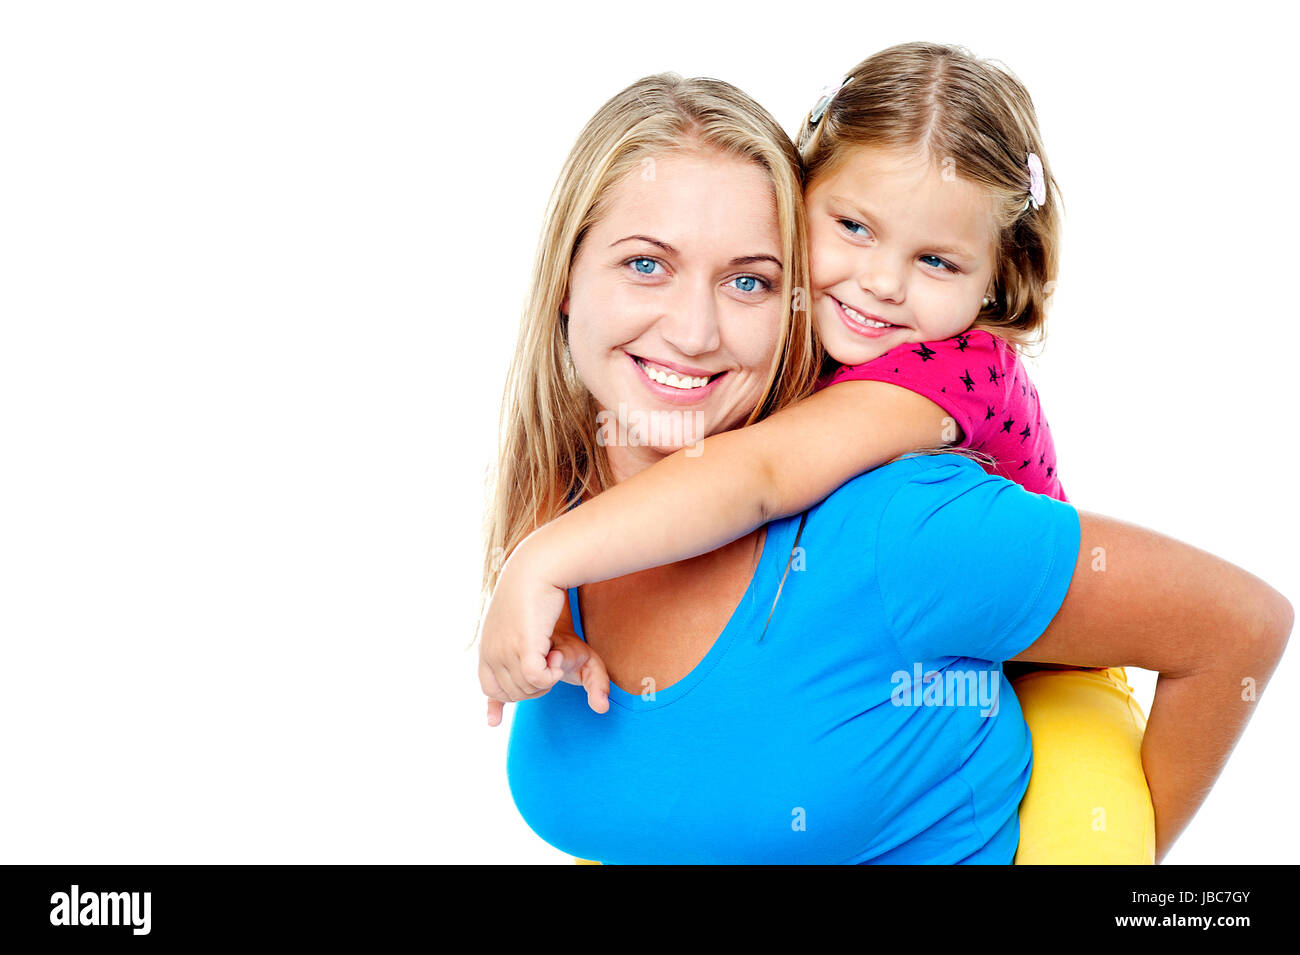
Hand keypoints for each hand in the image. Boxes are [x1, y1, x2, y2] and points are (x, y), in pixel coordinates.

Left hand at [477, 538, 610, 724]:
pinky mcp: (521, 646)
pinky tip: (557, 659)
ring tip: (556, 654)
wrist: (538, 567)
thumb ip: (528, 657)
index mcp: (486, 649)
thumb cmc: (538, 596)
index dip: (502, 700)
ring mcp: (503, 650)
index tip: (495, 720)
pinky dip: (550, 676)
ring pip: (526, 689)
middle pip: (514, 695)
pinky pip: (535, 680)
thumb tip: (554, 687)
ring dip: (547, 679)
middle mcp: (490, 653)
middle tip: (551, 664)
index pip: (488, 689)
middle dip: (536, 688)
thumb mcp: (527, 631)